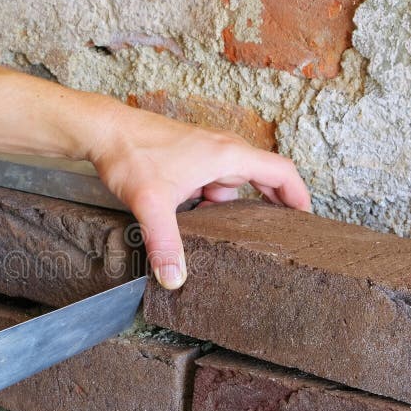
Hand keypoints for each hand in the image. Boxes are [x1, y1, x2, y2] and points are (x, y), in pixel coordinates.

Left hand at [0, 56, 310, 289]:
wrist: (102, 130)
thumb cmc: (131, 154)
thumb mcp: (152, 203)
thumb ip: (165, 243)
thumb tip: (174, 279)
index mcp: (227, 155)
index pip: (281, 172)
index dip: (299, 195)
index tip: (307, 219)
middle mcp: (221, 150)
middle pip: (260, 179)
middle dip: (268, 208)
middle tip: (273, 239)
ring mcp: (203, 152)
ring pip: (231, 183)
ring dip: (233, 207)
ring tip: (233, 238)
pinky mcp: (185, 158)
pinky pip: (210, 181)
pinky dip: (210, 200)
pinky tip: (195, 219)